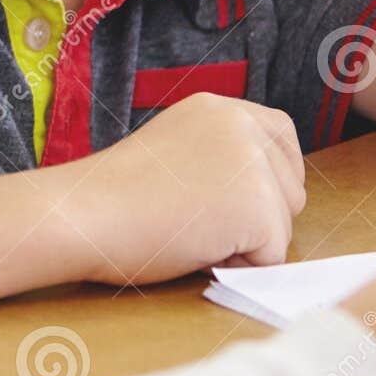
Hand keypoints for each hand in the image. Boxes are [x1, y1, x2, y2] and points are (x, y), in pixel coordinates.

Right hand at [55, 93, 303, 285]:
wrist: (84, 213)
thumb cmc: (111, 198)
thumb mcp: (173, 152)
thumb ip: (214, 157)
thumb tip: (254, 195)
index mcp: (218, 109)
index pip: (281, 136)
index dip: (272, 176)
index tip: (243, 202)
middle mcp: (241, 125)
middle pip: (291, 185)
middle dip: (260, 215)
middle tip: (201, 223)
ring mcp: (253, 163)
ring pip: (283, 223)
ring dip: (247, 242)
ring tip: (192, 232)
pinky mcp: (258, 206)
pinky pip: (272, 256)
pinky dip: (239, 266)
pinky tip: (196, 249)